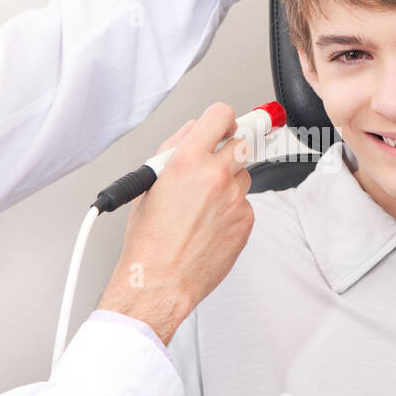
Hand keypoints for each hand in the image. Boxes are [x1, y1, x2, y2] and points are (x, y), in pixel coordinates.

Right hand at [96, 102, 253, 344]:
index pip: (220, 115)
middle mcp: (216, 175)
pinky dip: (232, 208)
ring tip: (203, 205)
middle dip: (230, 149)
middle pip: (242, 142)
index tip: (224, 126)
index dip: (222, 119)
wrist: (161, 281)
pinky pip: (245, 202)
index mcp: (187, 160)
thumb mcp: (149, 183)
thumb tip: (192, 131)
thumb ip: (173, 149)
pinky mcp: (246, 220)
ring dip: (230, 181)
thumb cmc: (148, 239)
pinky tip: (210, 224)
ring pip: (244, 174)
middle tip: (217, 161)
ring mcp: (235, 198)